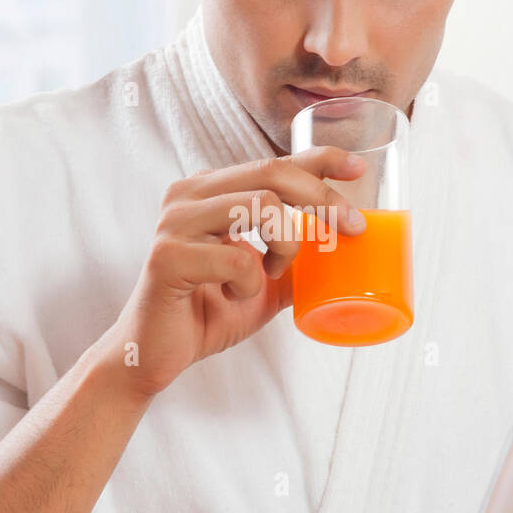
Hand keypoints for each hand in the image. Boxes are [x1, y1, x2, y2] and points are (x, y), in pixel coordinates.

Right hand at [104, 147, 366, 397]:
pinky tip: (234, 296)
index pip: (273, 161)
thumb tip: (345, 250)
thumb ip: (295, 260)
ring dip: (287, 243)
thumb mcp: (265, 281)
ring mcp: (175, 222)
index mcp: (210, 191)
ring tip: (275, 273)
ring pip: (261, 205)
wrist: (156, 354)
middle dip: (323, 200)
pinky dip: (251, 283)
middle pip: (273, 173)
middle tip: (350, 230)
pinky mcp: (168, 256)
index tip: (357, 168)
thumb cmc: (207, 314)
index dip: (319, 158)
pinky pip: (237, 258)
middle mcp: (189, 195)